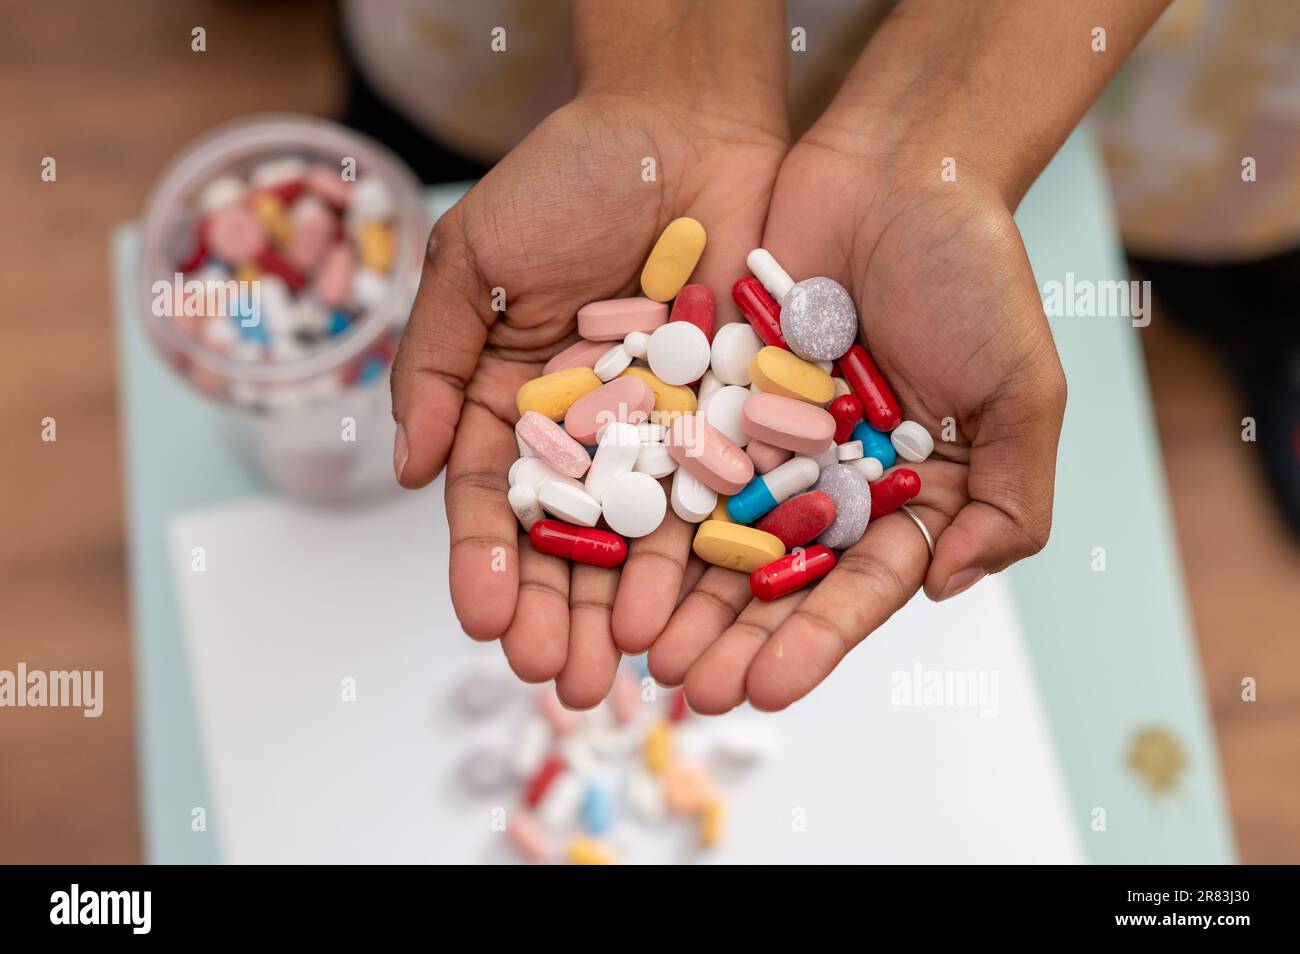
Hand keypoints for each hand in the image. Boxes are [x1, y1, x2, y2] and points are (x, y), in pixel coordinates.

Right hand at [391, 93, 785, 706]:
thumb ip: (436, 361)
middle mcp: (592, 435)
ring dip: (638, 612)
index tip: (485, 620)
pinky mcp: (738, 419)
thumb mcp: (475, 257)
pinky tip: (706, 614)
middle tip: (564, 681)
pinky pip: (728, 498)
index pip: (497, 502)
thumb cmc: (567, 176)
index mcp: (517, 405)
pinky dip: (715, 559)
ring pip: (650, 540)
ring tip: (634, 674)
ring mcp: (667, 432)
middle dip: (565, 614)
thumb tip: (405, 470)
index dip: (490, 563)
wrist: (683, 124)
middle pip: (575, 542)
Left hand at [648, 131, 1066, 712]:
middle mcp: (828, 477)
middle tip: (686, 685)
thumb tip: (949, 585)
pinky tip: (609, 553)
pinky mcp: (710, 393)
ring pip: (712, 529)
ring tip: (636, 644)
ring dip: (676, 591)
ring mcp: (763, 437)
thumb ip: (1009, 494)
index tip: (768, 688)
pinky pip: (672, 455)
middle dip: (732, 633)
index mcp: (904, 490)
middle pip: (774, 573)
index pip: (857, 584)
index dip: (813, 638)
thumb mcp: (1022, 387)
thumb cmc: (973, 273)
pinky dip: (644, 504)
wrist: (895, 169)